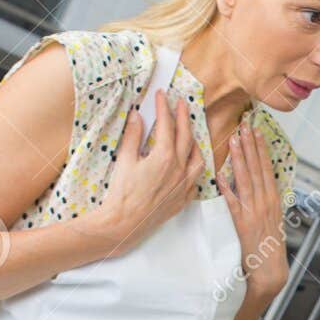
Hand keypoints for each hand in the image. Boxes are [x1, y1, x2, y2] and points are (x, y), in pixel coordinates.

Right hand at [82, 93, 201, 256]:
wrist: (124, 223)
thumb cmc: (122, 193)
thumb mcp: (125, 160)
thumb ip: (134, 136)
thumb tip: (137, 116)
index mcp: (164, 157)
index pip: (167, 125)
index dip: (164, 107)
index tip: (162, 95)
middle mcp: (179, 169)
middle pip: (186, 136)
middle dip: (184, 117)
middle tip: (182, 103)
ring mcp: (184, 185)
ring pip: (198, 158)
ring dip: (194, 142)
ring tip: (189, 133)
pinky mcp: (184, 198)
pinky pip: (197, 178)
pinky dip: (195, 166)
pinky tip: (190, 163)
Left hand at [220, 123, 288, 291]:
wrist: (270, 270)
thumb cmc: (269, 247)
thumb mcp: (273, 219)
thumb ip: (266, 200)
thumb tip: (260, 182)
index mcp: (274, 199)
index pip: (266, 167)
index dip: (260, 148)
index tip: (255, 130)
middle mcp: (266, 202)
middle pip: (257, 168)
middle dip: (251, 145)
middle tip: (244, 124)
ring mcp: (254, 211)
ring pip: (246, 179)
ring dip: (241, 158)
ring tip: (235, 139)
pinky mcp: (242, 223)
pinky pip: (233, 202)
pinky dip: (227, 187)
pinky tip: (220, 174)